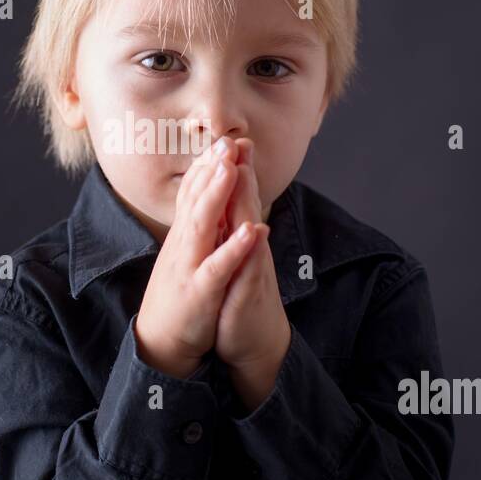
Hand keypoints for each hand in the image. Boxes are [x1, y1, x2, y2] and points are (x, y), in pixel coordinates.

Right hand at [134, 136, 262, 377]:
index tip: (223, 141)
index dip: (207, 166)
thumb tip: (205, 198)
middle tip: (227, 142)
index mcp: (183, 237)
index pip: (192, 193)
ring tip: (231, 169)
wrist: (161, 341)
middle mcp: (183, 245)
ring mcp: (189, 267)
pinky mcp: (199, 292)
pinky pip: (217, 268)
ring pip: (202, 225)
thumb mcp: (185, 255)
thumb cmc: (179, 294)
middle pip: (196, 200)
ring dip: (216, 196)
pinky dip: (233, 249)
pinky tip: (250, 232)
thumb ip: (195, 226)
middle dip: (212, 170)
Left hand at [214, 140, 290, 374]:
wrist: (255, 341)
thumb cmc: (240, 298)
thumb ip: (231, 231)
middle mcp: (250, 249)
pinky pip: (251, 268)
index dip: (231, 169)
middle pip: (246, 204)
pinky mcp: (250, 292)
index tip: (227, 138)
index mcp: (240, 240)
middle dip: (242, 172)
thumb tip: (225, 204)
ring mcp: (253, 269)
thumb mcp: (233, 260)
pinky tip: (254, 232)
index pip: (236, 198)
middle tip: (237, 139)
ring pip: (251, 229)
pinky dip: (250, 249)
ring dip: (247, 200)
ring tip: (242, 171)